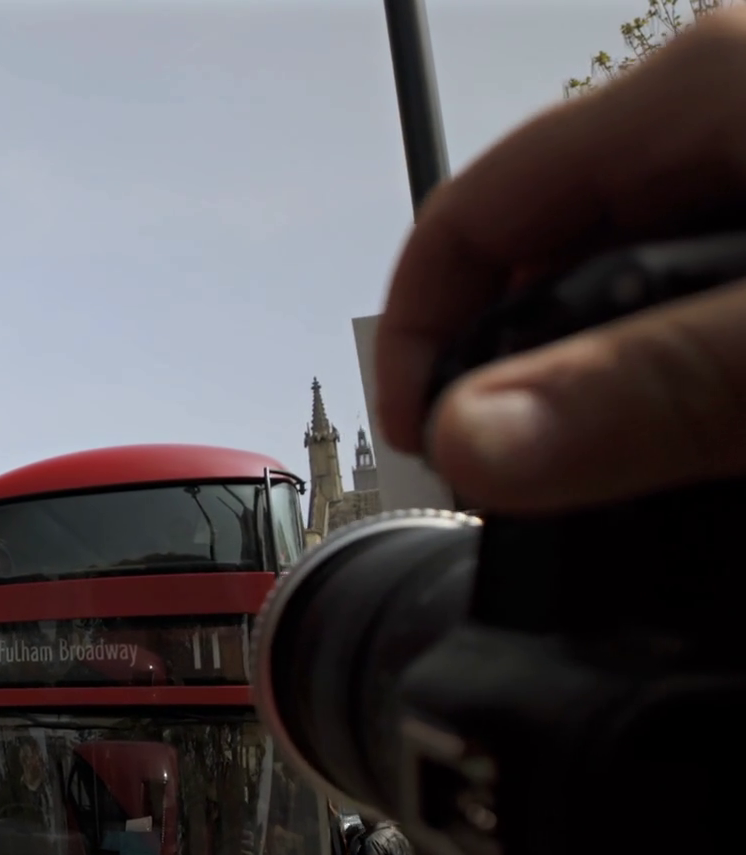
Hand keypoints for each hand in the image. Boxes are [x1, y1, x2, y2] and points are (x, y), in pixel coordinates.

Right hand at [376, 7, 745, 513]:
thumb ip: (651, 383)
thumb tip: (471, 442)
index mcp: (695, 90)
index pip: (469, 212)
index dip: (417, 337)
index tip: (426, 448)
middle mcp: (720, 107)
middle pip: (546, 247)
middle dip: (520, 370)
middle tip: (537, 488)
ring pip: (636, 276)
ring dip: (615, 376)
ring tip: (642, 466)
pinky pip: (704, 289)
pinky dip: (687, 361)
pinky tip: (711, 421)